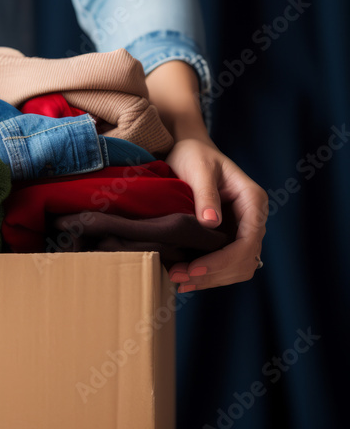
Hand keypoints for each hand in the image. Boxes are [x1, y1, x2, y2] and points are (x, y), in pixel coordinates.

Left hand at [163, 133, 267, 291]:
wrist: (189, 150)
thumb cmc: (194, 155)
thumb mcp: (199, 169)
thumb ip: (206, 195)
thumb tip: (211, 224)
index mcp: (253, 201)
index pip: (248, 241)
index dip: (223, 260)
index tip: (194, 268)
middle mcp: (252, 218)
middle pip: (244, 260)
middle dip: (214, 273)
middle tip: (178, 277)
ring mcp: (241, 229)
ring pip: (237, 267)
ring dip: (210, 278)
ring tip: (178, 280)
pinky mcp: (227, 236)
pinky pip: (225, 263)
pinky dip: (208, 274)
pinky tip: (185, 277)